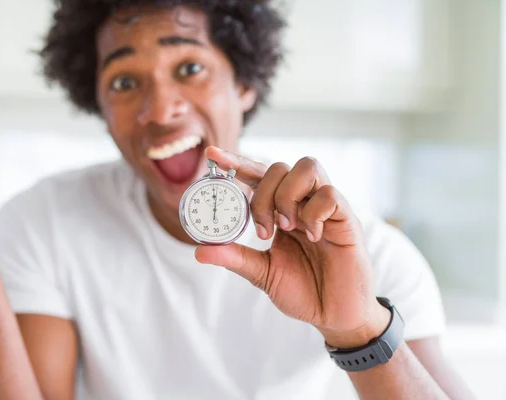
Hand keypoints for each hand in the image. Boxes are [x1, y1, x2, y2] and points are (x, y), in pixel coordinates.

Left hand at [195, 146, 389, 347]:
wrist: (334, 315)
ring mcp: (325, 208)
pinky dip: (314, 213)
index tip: (212, 156)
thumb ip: (235, 257)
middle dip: (263, 195)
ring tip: (287, 227)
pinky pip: (330, 194)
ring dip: (288, 195)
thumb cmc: (303, 291)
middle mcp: (302, 202)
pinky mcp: (346, 219)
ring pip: (307, 167)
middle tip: (263, 231)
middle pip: (278, 167)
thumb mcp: (262, 273)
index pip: (257, 176)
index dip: (236, 163)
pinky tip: (313, 236)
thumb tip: (199, 252)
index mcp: (280, 211)